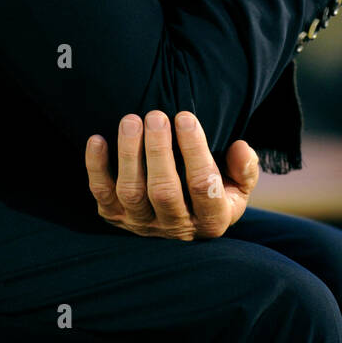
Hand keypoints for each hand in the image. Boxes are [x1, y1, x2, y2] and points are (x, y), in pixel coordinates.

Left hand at [84, 110, 257, 240]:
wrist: (183, 221)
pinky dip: (96, 167)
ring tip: (131, 120)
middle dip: (158, 150)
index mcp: (211, 219)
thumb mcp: (240, 187)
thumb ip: (245, 169)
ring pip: (131, 192)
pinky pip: (102, 193)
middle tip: (156, 115)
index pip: (203, 186)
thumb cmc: (214, 194)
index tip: (186, 117)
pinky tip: (97, 139)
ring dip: (129, 154)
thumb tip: (240, 148)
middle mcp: (175, 226)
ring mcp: (142, 223)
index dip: (194, 150)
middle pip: (164, 191)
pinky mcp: (115, 216)